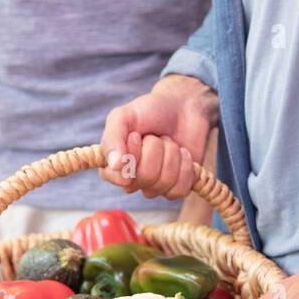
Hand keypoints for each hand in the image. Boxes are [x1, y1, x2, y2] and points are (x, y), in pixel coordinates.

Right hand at [99, 74, 217, 200]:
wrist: (183, 107)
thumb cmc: (149, 111)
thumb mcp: (124, 116)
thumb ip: (113, 138)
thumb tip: (115, 166)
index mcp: (113, 164)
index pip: (118, 177)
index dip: (131, 157)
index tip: (136, 135)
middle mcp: (132, 179)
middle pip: (145, 178)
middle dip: (155, 149)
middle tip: (156, 136)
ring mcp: (154, 185)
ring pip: (164, 183)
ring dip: (171, 155)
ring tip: (169, 141)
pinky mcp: (176, 187)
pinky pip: (179, 190)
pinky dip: (186, 167)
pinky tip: (183, 153)